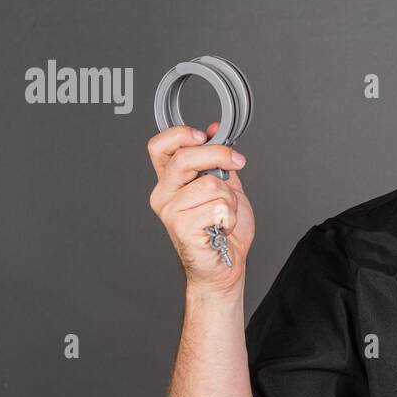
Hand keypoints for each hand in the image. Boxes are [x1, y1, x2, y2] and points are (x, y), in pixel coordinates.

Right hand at [147, 121, 255, 295]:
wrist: (226, 265)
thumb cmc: (222, 231)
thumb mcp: (225, 187)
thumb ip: (218, 160)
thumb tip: (215, 130)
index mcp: (171, 182)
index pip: (159, 147)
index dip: (180, 134)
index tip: (204, 136)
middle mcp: (164, 195)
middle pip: (184, 158)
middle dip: (218, 155)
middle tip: (237, 162)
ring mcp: (170, 212)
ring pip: (210, 185)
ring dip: (229, 200)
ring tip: (223, 216)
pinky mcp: (181, 228)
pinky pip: (217, 207)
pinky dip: (229, 218)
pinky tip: (221, 229)